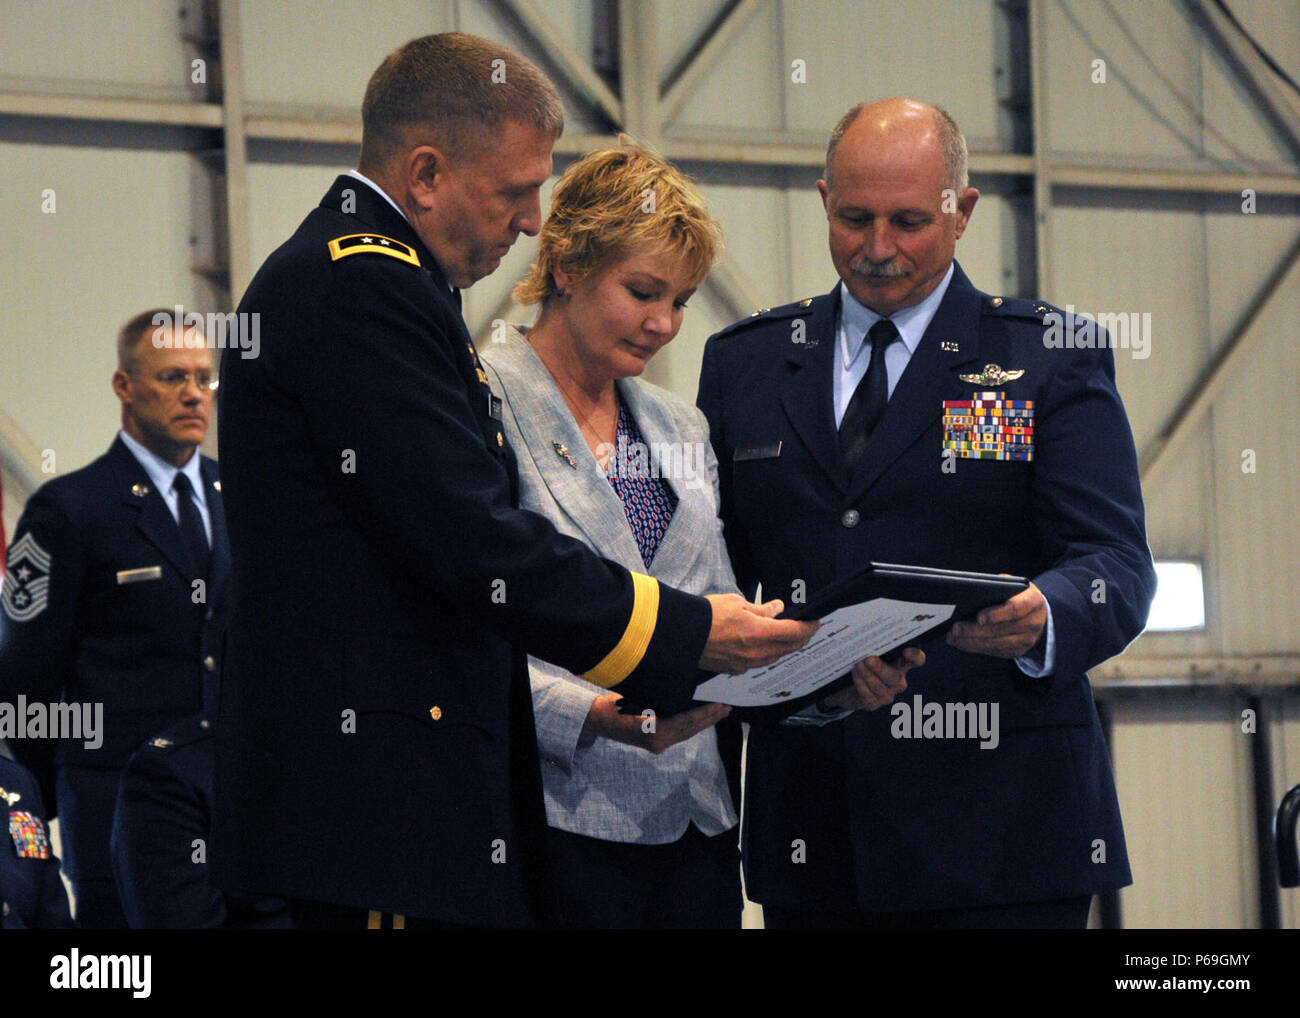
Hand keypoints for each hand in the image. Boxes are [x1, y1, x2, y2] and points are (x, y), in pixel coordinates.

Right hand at [581, 693, 731, 754]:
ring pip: (687, 733)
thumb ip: (662, 697)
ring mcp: (658, 745)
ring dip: (704, 722)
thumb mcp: (638, 696)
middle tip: (728, 707)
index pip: (687, 721)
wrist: (597, 720)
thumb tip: (686, 689)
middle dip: (710, 718)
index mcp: (655, 731)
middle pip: (691, 729)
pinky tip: (703, 717)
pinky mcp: (657, 744)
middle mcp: (659, 742)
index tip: (720, 704)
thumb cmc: (614, 704)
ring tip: (720, 712)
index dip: (705, 713)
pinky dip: (693, 724)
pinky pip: (680, 733)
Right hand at [698, 595, 818, 673]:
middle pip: (788, 648)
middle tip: (807, 630)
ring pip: (775, 657)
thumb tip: (777, 608)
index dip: (809, 627)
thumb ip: (761, 609)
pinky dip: (767, 654)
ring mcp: (747, 663)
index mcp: (760, 633)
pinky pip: (759, 663)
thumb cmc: (708, 615)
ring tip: (789, 638)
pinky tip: (765, 647)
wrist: (683, 634)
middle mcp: (757, 652)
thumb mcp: (737, 603)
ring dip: (785, 648)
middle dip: (801, 638)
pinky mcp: (735, 669)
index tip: (816, 621)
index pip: (794, 632)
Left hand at [822, 647, 924, 711]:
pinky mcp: (873, 704)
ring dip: (866, 675)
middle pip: (895, 677)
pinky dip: (860, 683)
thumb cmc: (860, 663)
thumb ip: (872, 644)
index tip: (906, 651)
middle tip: (867, 659)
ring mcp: (886, 695)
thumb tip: (867, 630)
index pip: (917, 660)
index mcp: (901, 665)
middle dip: (880, 668)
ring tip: (857, 665)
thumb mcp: (867, 652)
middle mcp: (898, 682)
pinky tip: (855, 675)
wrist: (845, 685)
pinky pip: (868, 695)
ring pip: (880, 687)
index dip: (915, 657)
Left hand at [946, 581, 1047, 658]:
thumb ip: (996, 586)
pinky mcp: (1017, 651)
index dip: (997, 614)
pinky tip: (960, 642)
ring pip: (995, 644)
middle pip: (1000, 630)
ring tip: (952, 637)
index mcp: (1033, 601)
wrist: (1038, 614)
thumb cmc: (1017, 594)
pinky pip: (993, 651)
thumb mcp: (1012, 585)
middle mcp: (1032, 623)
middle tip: (955, 628)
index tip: (979, 617)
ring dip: (970, 642)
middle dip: (975, 630)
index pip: (1015, 609)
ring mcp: (1026, 640)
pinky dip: (975, 647)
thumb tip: (967, 593)